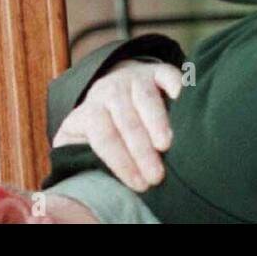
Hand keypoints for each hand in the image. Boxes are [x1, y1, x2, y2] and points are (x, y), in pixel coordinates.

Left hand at [52, 59, 182, 190]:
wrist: (115, 85)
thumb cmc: (102, 124)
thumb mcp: (78, 137)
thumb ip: (73, 154)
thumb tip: (72, 181)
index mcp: (91, 110)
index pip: (102, 135)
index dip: (120, 161)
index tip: (138, 184)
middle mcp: (110, 90)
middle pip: (125, 120)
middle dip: (140, 150)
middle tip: (156, 175)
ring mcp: (135, 78)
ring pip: (145, 98)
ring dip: (156, 122)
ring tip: (166, 146)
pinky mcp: (157, 71)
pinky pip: (167, 74)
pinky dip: (177, 87)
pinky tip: (184, 104)